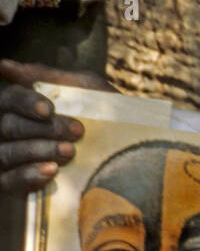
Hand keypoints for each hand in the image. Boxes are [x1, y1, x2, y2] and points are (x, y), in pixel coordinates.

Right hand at [0, 59, 111, 194]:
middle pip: (8, 126)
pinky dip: (28, 175)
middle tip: (77, 132)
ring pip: (7, 153)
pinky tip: (51, 171)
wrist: (135, 153)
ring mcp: (12, 160)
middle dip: (44, 129)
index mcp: (24, 107)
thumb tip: (6, 65)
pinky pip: (8, 181)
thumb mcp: (85, 89)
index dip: (25, 102)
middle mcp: (11, 133)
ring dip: (38, 151)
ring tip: (69, 152)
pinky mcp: (18, 185)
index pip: (10, 99)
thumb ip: (49, 77)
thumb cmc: (107, 114)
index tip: (49, 110)